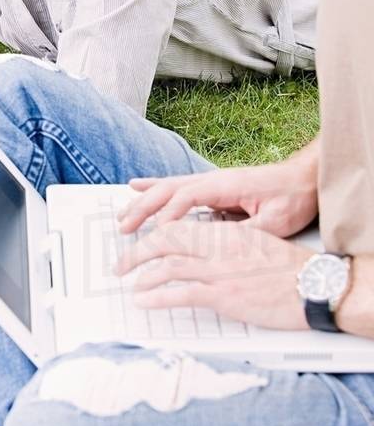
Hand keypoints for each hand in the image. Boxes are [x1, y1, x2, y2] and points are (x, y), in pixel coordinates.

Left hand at [116, 219, 311, 329]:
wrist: (312, 286)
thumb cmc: (288, 270)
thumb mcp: (254, 244)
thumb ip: (226, 244)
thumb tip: (204, 251)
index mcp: (223, 233)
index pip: (178, 226)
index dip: (153, 234)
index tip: (140, 241)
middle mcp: (216, 247)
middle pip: (164, 240)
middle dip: (137, 251)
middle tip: (121, 263)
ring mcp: (218, 270)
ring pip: (166, 264)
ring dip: (140, 273)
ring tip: (128, 282)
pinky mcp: (223, 295)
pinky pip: (179, 293)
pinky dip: (156, 296)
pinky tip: (143, 300)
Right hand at [120, 153, 318, 237]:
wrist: (304, 178)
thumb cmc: (292, 197)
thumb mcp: (276, 221)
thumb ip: (246, 232)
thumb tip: (221, 247)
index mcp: (225, 186)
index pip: (186, 198)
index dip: (169, 217)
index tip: (155, 237)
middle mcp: (212, 180)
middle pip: (168, 191)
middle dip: (143, 209)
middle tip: (123, 228)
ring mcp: (210, 181)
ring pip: (168, 188)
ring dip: (143, 201)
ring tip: (122, 215)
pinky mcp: (212, 186)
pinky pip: (177, 186)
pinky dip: (154, 188)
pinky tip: (138, 188)